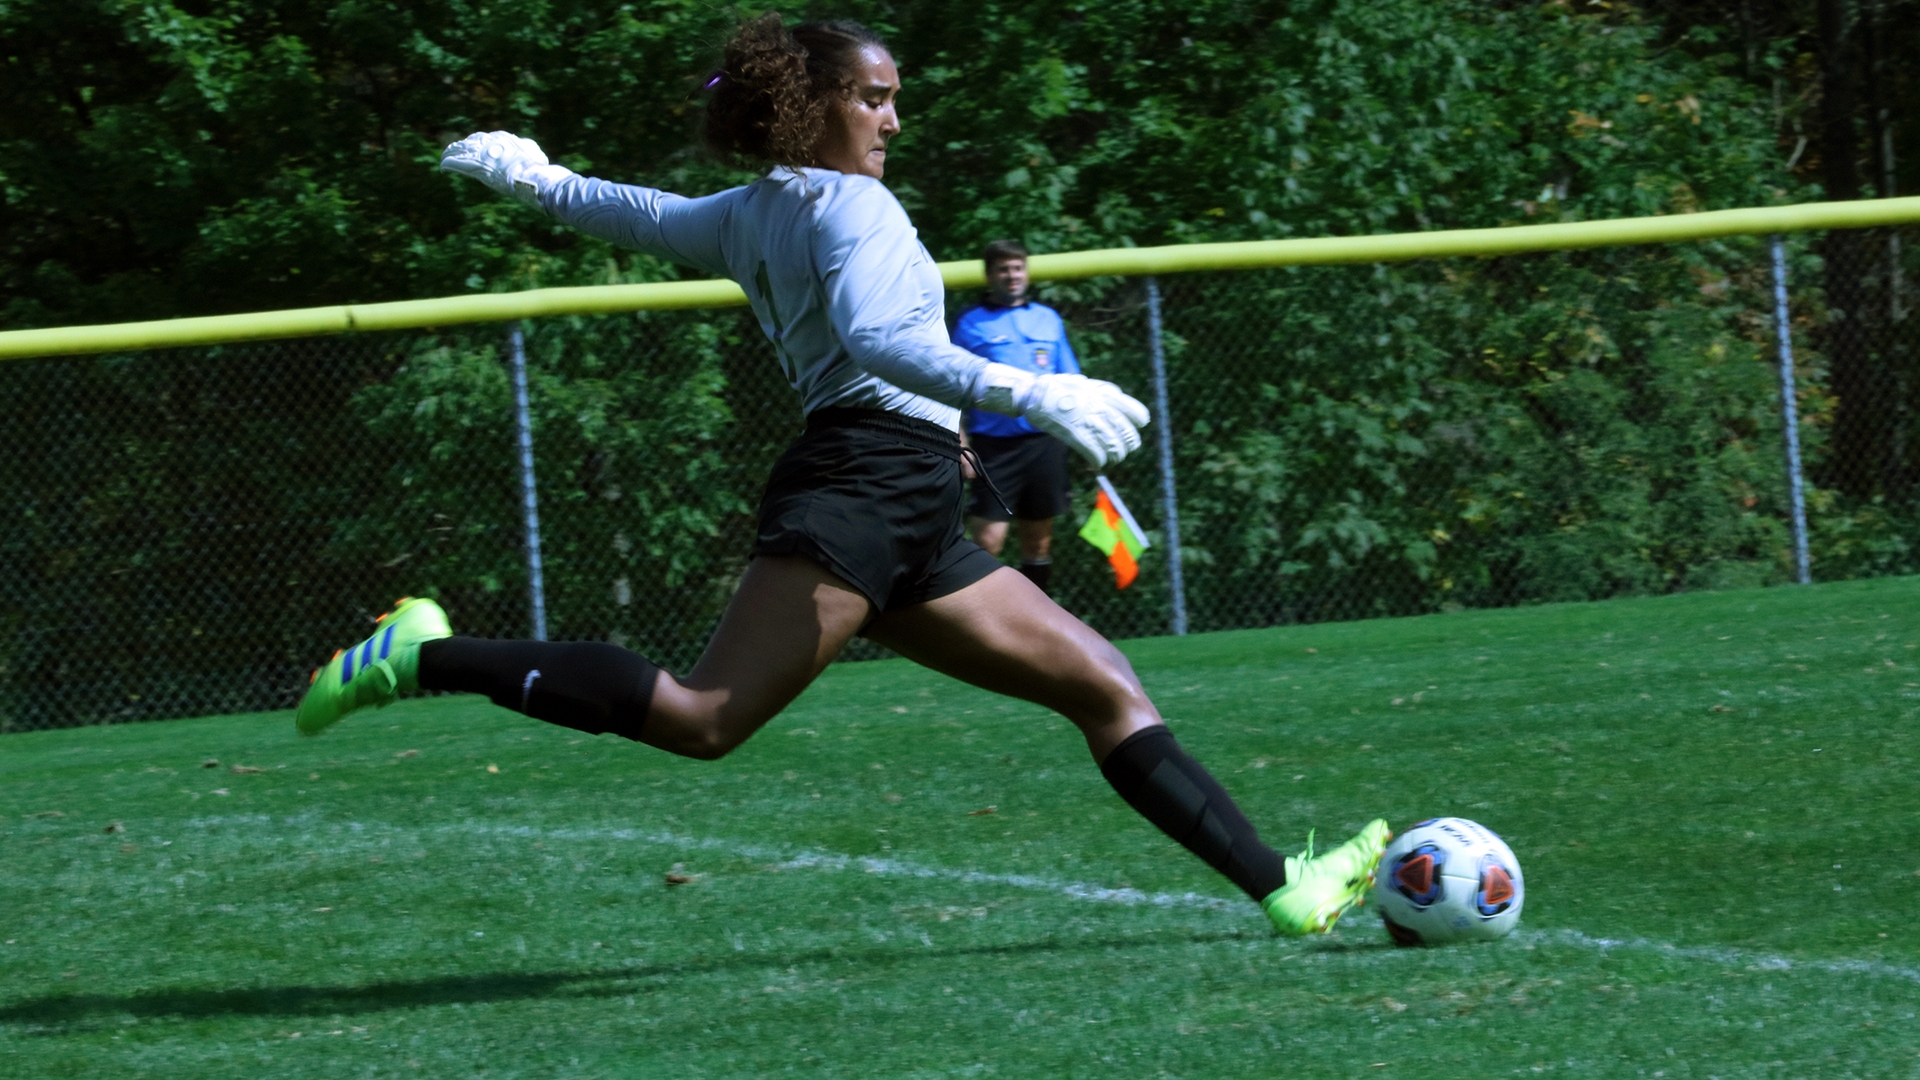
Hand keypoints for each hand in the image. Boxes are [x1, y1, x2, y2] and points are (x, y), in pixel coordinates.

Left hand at [440, 131, 572, 206]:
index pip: (488, 137)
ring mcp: (484, 154)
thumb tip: (536, 155)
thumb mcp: (538, 157)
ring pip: (461, 149)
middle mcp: (493, 143)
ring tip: (444, 156)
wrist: (536, 179)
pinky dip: (449, 164)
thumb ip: (532, 152)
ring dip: (452, 153)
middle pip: (472, 141)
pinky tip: (442, 167)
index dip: (479, 142)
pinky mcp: (476, 167)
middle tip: (454, 149)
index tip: (474, 146)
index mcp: (506, 139)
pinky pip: (457, 163)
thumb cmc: (541, 171)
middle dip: (463, 145)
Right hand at [974, 368, 1150, 467]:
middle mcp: (1101, 408)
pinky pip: (1094, 452)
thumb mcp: (1087, 383)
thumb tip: (1118, 398)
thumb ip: (1104, 392)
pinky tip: (1097, 464)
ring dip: (1114, 456)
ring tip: (1111, 460)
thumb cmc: (1059, 388)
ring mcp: (1087, 421)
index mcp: (1106, 394)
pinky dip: (1098, 460)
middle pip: (1126, 433)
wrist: (1034, 392)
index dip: (1138, 423)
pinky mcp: (1074, 434)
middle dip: (1127, 445)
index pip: (1136, 413)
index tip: (1138, 427)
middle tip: (1123, 450)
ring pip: (1113, 446)